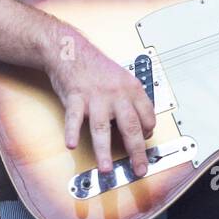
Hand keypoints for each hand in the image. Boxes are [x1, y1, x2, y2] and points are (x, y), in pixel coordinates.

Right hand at [43, 29, 157, 177]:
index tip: (144, 143)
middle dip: (136, 151)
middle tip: (139, 168)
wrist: (71, 51)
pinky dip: (72, 131)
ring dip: (103, 151)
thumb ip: (132, 101)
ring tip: (106, 168)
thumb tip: (141, 124)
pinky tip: (71, 143)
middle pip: (130, 126)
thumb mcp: (122, 78)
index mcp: (131, 88)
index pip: (147, 116)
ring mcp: (95, 97)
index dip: (148, 133)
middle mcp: (116, 93)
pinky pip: (74, 117)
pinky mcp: (76, 97)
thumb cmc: (96, 67)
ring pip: (101, 127)